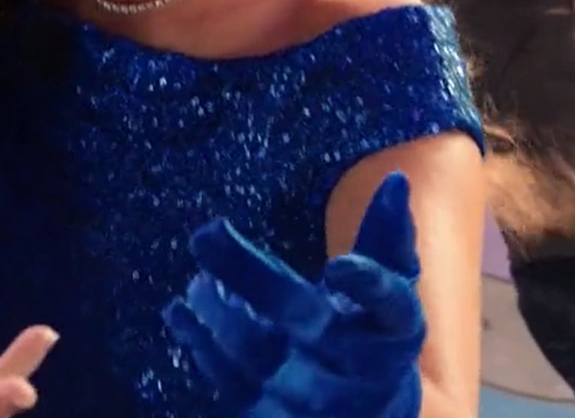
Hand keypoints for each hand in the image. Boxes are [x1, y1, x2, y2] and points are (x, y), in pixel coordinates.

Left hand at [165, 172, 425, 417]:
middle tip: (205, 234)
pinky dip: (200, 345)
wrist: (368, 412)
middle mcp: (360, 371)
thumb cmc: (373, 334)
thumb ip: (387, 238)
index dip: (369, 287)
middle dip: (251, 276)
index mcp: (395, 332)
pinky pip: (230, 383)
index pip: (391, 306)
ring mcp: (317, 401)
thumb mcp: (389, 292)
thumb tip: (394, 180)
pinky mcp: (276, 417)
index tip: (338, 266)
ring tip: (197, 282)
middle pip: (305, 322)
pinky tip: (179, 314)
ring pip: (256, 354)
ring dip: (215, 311)